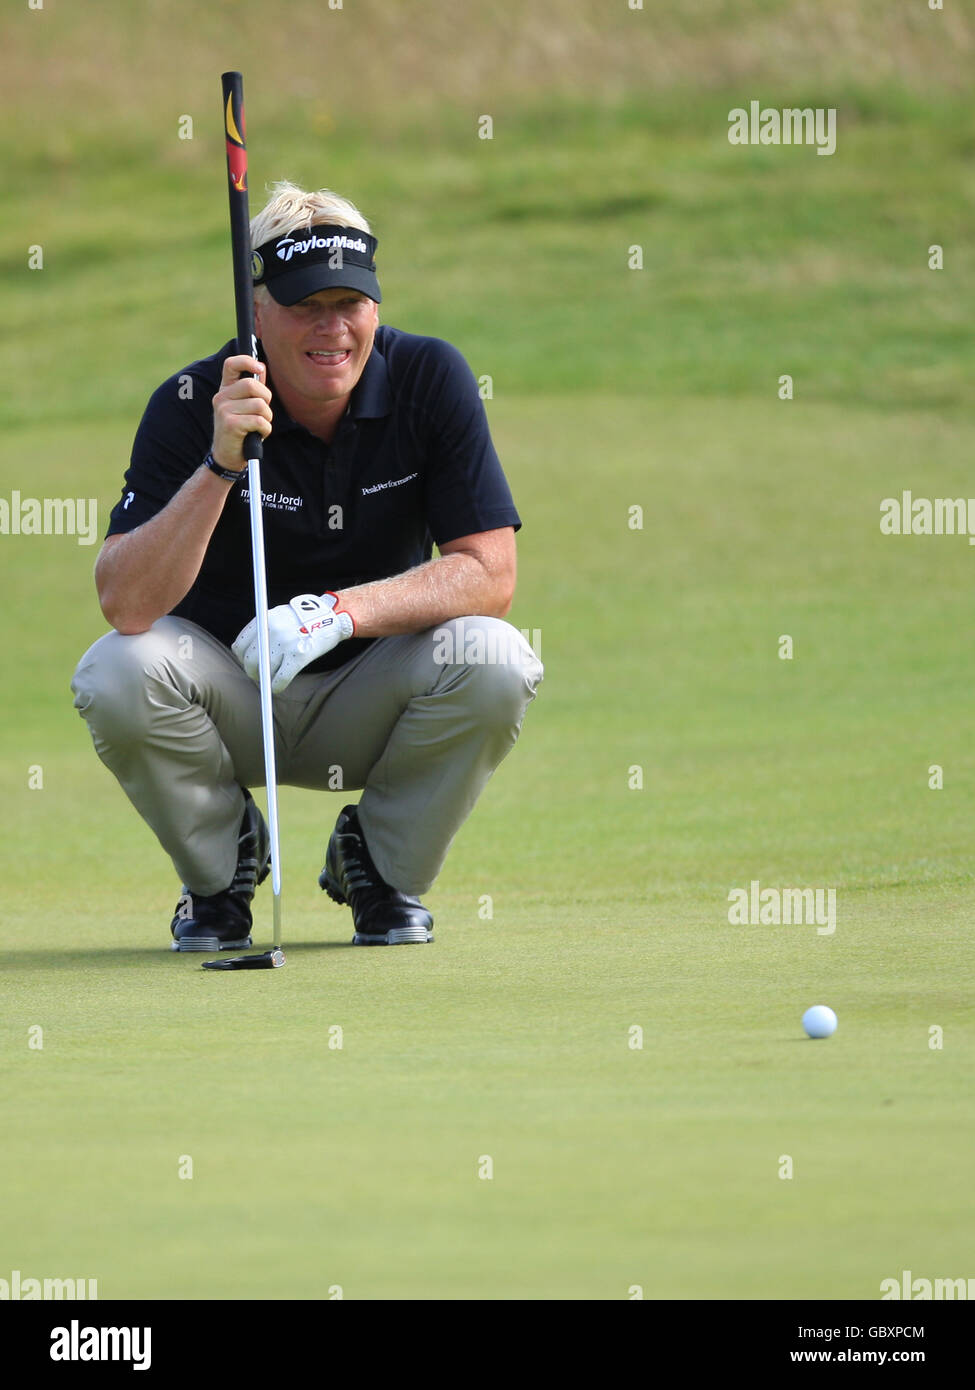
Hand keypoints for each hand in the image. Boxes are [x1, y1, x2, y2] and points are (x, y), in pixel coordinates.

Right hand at [210, 354, 272, 470]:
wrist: (227, 457)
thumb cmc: (241, 430)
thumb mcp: (244, 407)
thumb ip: (252, 389)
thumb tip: (261, 367)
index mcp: (225, 390)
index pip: (231, 364)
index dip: (247, 361)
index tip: (260, 368)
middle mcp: (221, 397)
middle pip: (252, 385)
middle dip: (266, 398)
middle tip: (264, 412)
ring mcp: (224, 410)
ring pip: (259, 405)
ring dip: (267, 418)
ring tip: (259, 427)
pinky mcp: (230, 424)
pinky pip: (260, 421)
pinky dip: (265, 430)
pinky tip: (257, 435)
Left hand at [232, 593, 354, 692]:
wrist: (333, 617)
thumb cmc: (306, 618)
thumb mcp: (280, 614)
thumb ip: (265, 629)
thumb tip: (249, 651)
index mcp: (265, 619)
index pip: (240, 645)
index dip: (242, 658)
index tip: (247, 662)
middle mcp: (272, 630)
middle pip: (250, 660)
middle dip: (252, 672)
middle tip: (258, 675)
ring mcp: (285, 644)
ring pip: (265, 670)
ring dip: (266, 680)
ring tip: (270, 681)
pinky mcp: (299, 656)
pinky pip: (281, 678)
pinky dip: (277, 686)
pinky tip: (278, 687)